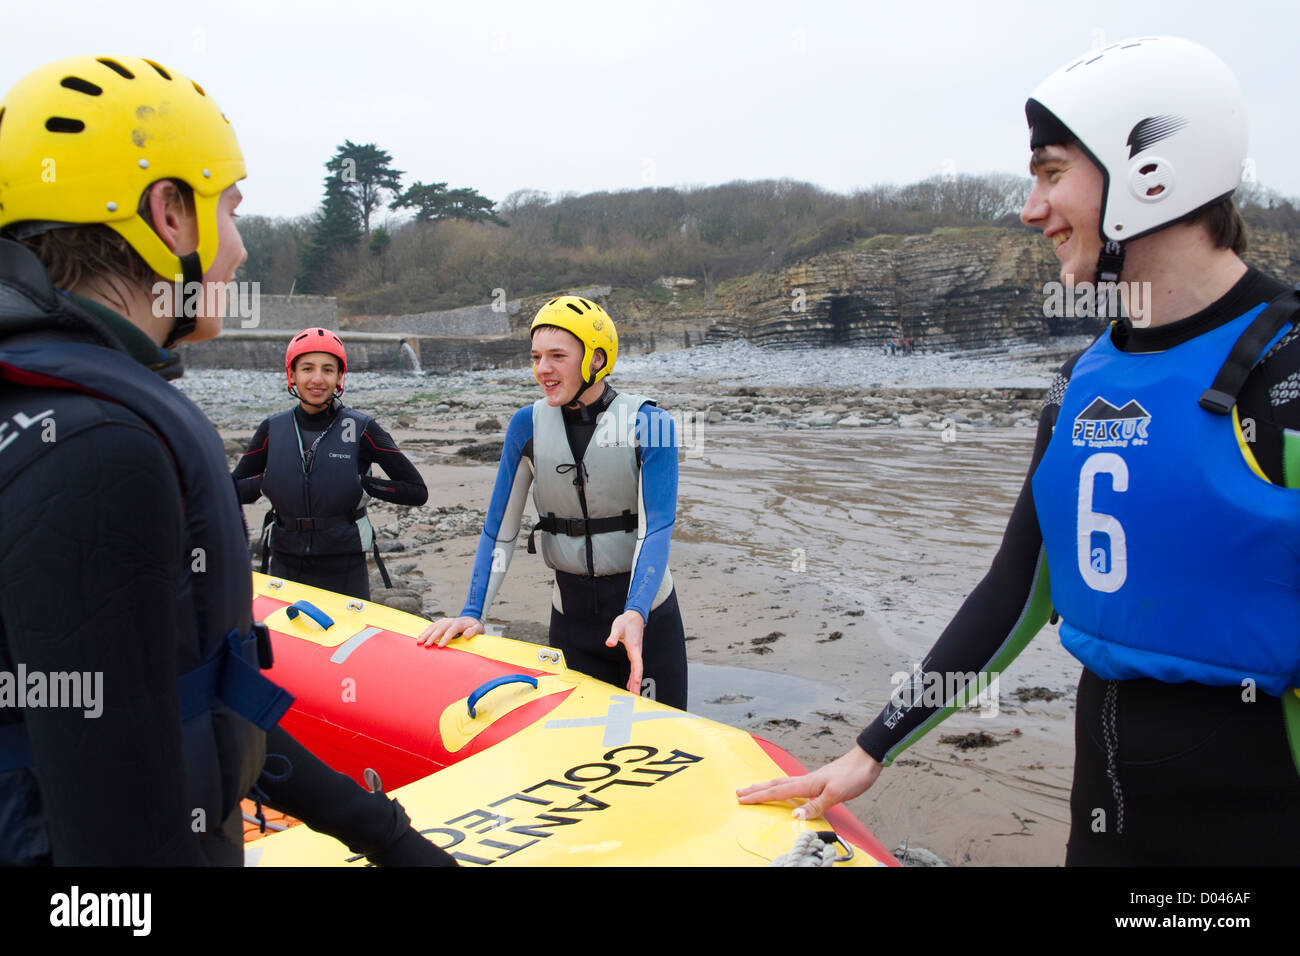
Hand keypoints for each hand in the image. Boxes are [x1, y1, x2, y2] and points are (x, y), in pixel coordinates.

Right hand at [417, 616, 483, 647]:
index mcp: (459, 624)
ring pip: (433, 626)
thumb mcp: (479, 629)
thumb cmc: (474, 627)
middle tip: (426, 645)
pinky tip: (419, 637)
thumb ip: (474, 631)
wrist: (470, 620)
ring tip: (419, 642)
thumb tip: (466, 635)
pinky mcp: (440, 623)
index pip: (451, 630)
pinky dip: (425, 631)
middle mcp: (450, 621)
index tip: (440, 646)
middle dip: (432, 637)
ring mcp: (444, 621)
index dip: (445, 638)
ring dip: (426, 634)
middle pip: (440, 628)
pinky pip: (431, 626)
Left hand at [605, 610, 645, 694]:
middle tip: (634, 696)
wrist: (634, 617)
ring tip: (633, 694)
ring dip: (635, 682)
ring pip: (637, 670)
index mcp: (634, 647)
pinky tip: (630, 684)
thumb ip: (613, 636)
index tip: (635, 685)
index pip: (637, 664)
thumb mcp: (618, 627)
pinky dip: (633, 677)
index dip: (636, 675)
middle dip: (637, 684)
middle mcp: (637, 652)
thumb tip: (609, 644)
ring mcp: (636, 654)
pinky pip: (635, 668)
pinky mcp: (634, 653)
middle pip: (638, 671)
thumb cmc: (626, 622)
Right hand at [736, 745, 882, 820]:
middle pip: (775, 784)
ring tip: (754, 789)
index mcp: (806, 783)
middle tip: (738, 793)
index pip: (777, 791)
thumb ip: (815, 805)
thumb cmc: (853, 775)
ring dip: (766, 787)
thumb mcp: (836, 793)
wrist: (867, 761)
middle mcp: (805, 780)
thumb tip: (794, 815)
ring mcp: (811, 780)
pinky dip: (781, 787)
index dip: (759, 797)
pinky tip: (784, 790)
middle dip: (756, 789)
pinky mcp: (818, 782)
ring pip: (782, 783)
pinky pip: (792, 785)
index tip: (742, 800)